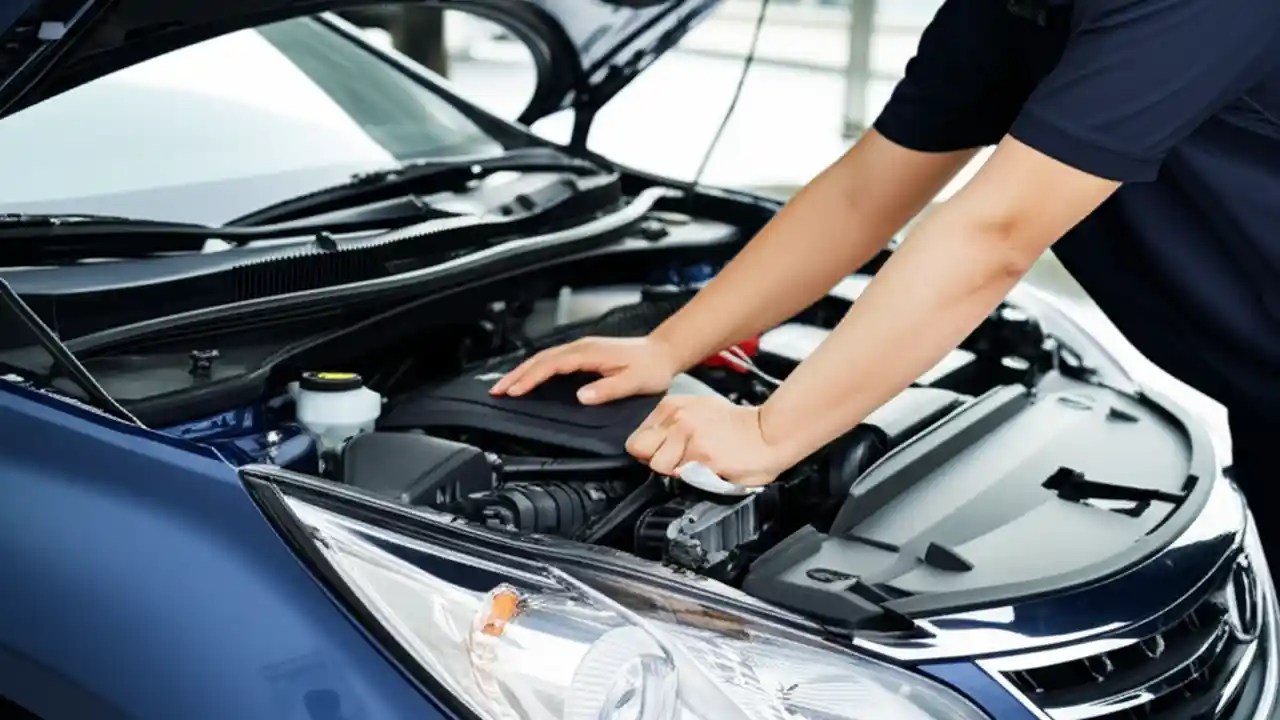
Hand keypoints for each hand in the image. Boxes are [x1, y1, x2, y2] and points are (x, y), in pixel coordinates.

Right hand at [489, 336, 680, 404]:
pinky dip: (535, 370)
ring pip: (543, 358)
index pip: (551, 365)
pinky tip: (528, 379)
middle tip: (496, 391)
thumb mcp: (634, 381)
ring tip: (504, 386)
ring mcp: (581, 349)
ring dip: (523, 372)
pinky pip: (552, 361)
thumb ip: (608, 389)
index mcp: (589, 353)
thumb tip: (581, 397)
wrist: (663, 353)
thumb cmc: (651, 367)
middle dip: (516, 375)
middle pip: (540, 359)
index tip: (514, 391)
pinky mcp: (583, 354)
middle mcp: (581, 347)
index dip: (530, 378)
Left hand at [625, 395, 789, 486]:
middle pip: (641, 451)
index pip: (637, 437)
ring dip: (676, 471)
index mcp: (672, 405)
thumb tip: (646, 446)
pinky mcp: (702, 457)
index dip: (650, 451)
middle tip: (682, 460)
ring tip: (699, 463)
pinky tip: (711, 467)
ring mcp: (689, 436)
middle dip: (657, 460)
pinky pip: (682, 477)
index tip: (669, 452)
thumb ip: (669, 424)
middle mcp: (678, 417)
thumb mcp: (697, 410)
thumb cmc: (736, 425)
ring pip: (659, 467)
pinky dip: (693, 477)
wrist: (769, 434)